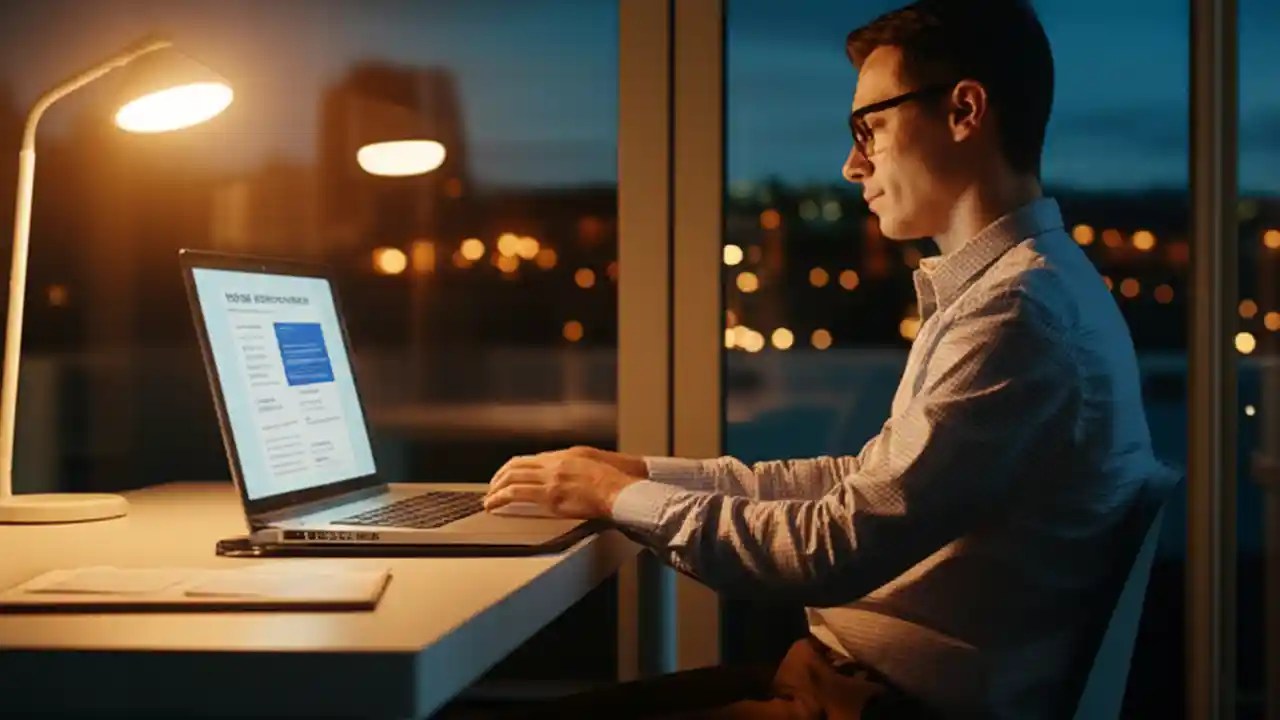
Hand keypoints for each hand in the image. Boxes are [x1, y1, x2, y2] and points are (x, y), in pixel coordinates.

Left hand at [484, 447, 644, 518]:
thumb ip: (577, 468)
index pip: (532, 459)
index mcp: (566, 455)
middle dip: (500, 476)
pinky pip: (517, 494)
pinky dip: (501, 498)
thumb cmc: (616, 482)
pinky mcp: (550, 495)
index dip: (515, 468)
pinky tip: (494, 505)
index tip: (508, 476)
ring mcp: (551, 478)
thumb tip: (567, 475)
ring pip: (513, 478)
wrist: (622, 491)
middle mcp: (555, 463)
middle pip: (517, 465)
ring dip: (497, 488)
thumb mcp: (595, 465)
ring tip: (490, 499)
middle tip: (493, 487)